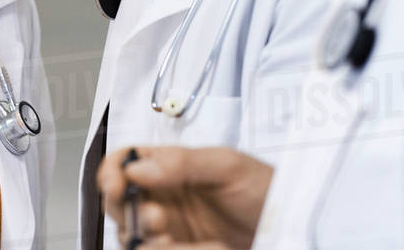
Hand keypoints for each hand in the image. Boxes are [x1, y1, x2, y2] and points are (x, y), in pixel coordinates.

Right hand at [97, 145, 272, 249]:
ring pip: (133, 236)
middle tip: (156, 217)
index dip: (111, 172)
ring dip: (145, 239)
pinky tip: (203, 248)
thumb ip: (182, 163)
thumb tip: (139, 167)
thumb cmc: (267, 189)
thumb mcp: (228, 166)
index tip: (116, 185)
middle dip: (127, 211)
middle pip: (118, 203)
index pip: (124, 162)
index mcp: (169, 167)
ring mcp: (171, 230)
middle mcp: (164, 197)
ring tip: (169, 237)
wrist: (292, 225)